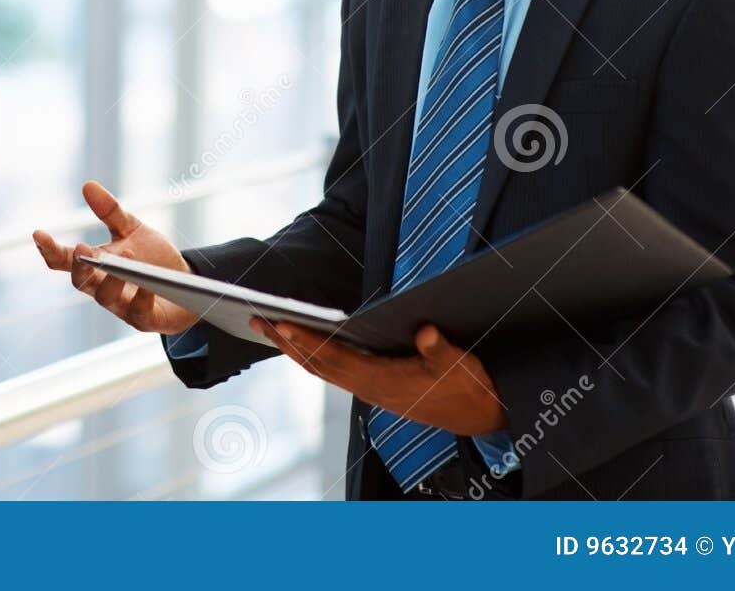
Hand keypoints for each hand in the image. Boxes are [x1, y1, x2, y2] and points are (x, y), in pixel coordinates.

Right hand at [33, 181, 199, 334]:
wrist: (186, 283)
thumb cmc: (152, 258)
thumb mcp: (133, 229)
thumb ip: (110, 212)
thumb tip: (87, 185)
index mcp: (94, 265)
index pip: (63, 260)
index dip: (49, 249)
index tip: (38, 234)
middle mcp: (101, 287)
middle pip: (79, 281)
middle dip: (78, 266)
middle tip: (81, 249)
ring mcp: (121, 305)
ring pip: (105, 298)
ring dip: (112, 279)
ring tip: (125, 255)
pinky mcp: (144, 319)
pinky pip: (138, 312)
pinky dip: (140, 297)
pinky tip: (147, 284)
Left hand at [252, 318, 507, 436]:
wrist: (479, 415)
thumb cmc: (469, 386)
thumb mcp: (460, 364)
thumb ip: (440, 350)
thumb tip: (425, 331)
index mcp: (384, 381)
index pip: (335, 358)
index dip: (307, 340)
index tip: (281, 323)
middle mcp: (369, 387)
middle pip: (316, 363)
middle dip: (285, 341)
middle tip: (255, 319)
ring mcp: (369, 389)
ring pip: (320, 368)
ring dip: (292, 348)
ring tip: (266, 327)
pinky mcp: (373, 386)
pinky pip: (332, 370)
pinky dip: (311, 354)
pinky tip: (299, 343)